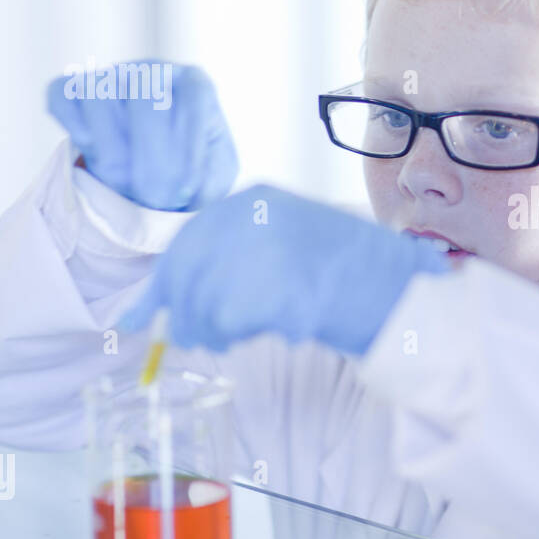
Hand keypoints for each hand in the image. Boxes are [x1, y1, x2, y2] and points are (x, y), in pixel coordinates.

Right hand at [46, 59, 238, 210]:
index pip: (193, 97)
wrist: (152, 177)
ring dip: (109, 148)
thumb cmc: (191, 173)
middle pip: (145, 97)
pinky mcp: (75, 91)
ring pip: (99, 97)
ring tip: (123, 182)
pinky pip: (62, 95)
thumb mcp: (214, 177)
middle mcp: (153, 72)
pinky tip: (88, 149)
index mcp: (195, 84)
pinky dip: (71, 122)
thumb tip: (178, 183)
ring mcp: (112, 78)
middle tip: (155, 197)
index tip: (186, 189)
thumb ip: (206, 175)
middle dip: (150, 155)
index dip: (188, 145)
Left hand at [117, 184, 452, 354]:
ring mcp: (262, 247)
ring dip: (210, 329)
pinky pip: (227, 320)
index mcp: (254, 199)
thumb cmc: (348, 272)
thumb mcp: (287, 244)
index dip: (161, 284)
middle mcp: (252, 214)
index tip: (140, 316)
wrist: (399, 288)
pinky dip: (238, 334)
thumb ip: (233, 258)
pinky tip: (263, 333)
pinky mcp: (270, 284)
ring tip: (234, 338)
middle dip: (182, 313)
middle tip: (194, 339)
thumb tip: (160, 302)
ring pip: (202, 301)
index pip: (187, 242)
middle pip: (187, 272)